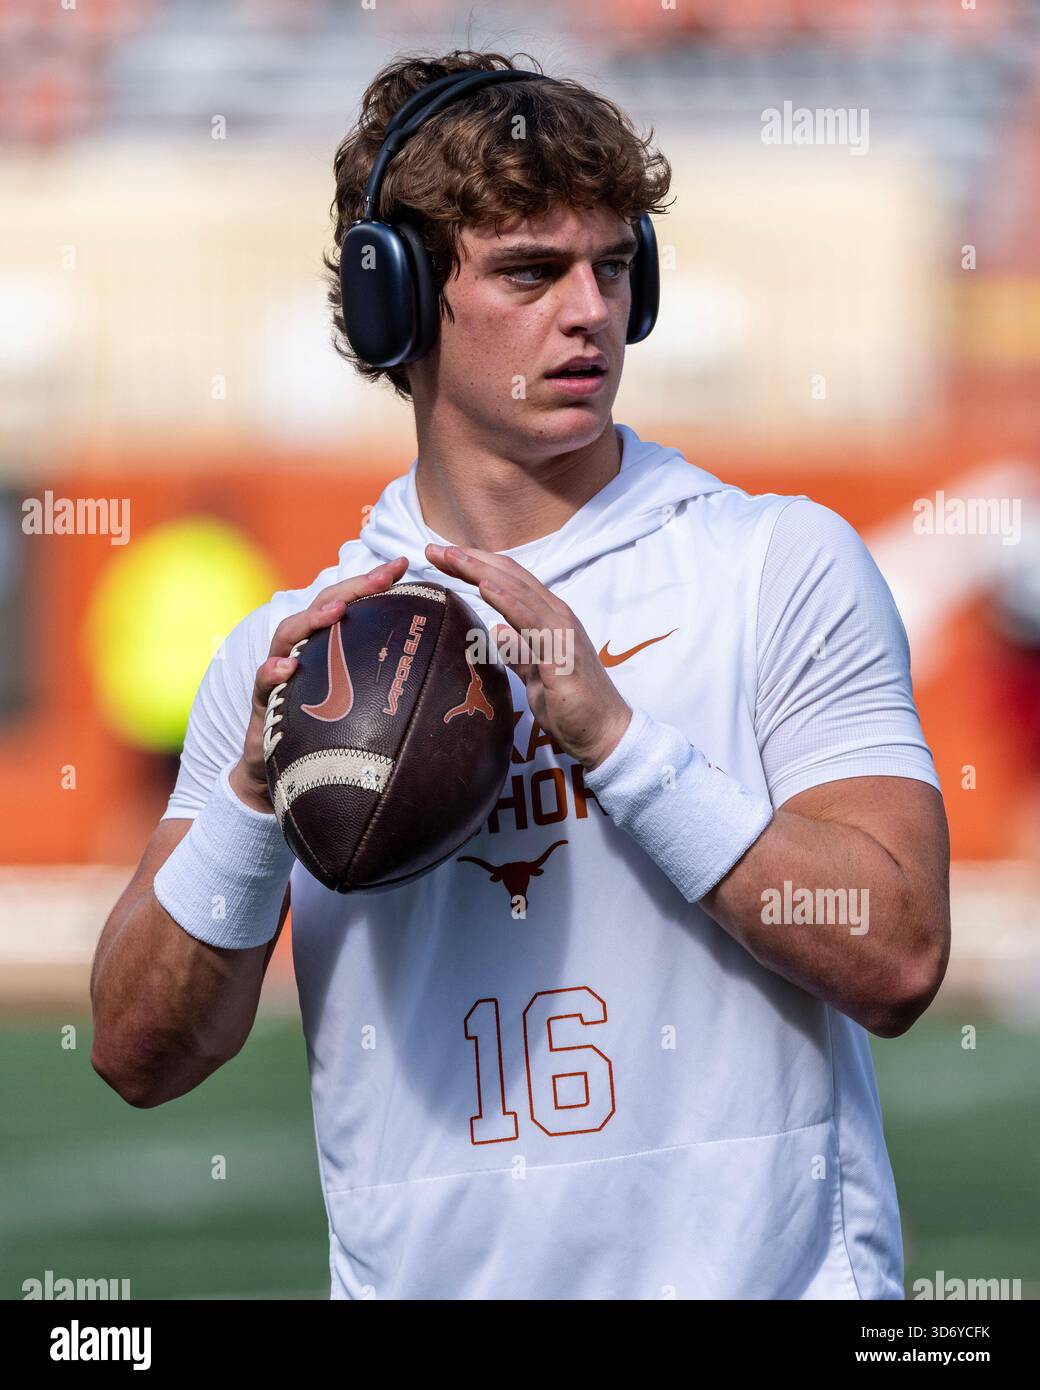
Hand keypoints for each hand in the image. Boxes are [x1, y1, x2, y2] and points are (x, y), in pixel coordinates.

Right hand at [230, 556, 409, 812]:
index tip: (405, 565)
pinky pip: (263, 681)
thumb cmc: (332, 733)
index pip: (351, 603)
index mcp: (329, 644)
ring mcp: (280, 670)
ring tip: (335, 613)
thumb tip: (447, 675)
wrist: (283, 774)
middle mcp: (303, 649)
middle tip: (381, 578)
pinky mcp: (264, 700)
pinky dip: (273, 671)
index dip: (374, 582)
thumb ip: (392, 684)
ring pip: (289, 634)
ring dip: (312, 620)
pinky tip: (288, 670)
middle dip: (351, 588)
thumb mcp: (365, 705)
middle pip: (323, 606)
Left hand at [425, 543, 631, 770]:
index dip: (475, 565)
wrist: (604, 733)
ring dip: (482, 571)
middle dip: (470, 559)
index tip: (442, 558)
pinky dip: (507, 600)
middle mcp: (556, 616)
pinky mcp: (562, 652)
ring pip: (518, 590)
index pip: (507, 581)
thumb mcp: (534, 673)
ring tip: (452, 557)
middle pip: (509, 576)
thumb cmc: (571, 705)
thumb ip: (518, 650)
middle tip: (434, 550)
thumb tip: (496, 631)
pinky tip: (485, 587)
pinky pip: (531, 620)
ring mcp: (561, 631)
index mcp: (548, 618)